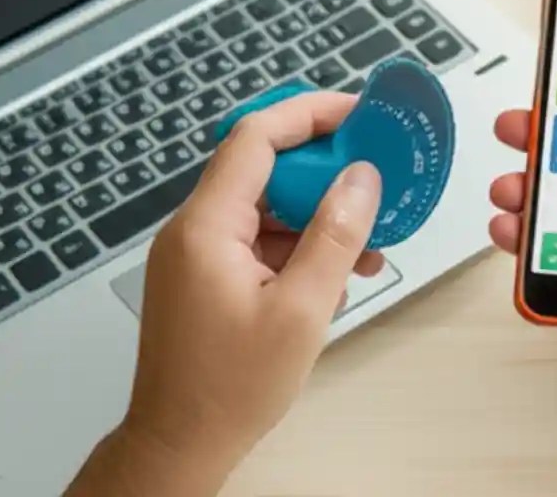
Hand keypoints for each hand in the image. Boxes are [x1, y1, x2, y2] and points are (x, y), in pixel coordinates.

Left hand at [72, 92, 384, 494]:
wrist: (180, 443)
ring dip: (319, 213)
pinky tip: (340, 268)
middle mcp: (194, 230)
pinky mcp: (207, 276)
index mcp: (206, 227)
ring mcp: (197, 254)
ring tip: (372, 236)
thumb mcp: (301, 310)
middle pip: (263, 168)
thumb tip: (362, 178)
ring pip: (266, 206)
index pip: (255, 137)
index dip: (308, 114)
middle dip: (324, 167)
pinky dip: (300, 244)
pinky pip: (259, 239)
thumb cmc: (230, 389)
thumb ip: (335, 236)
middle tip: (376, 171)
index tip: (357, 113)